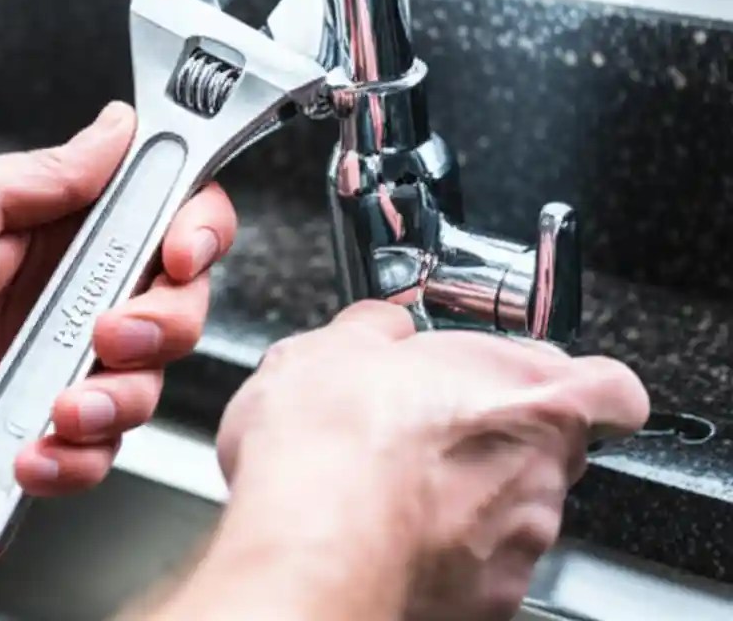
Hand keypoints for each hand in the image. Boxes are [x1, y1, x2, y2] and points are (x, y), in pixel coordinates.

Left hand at [0, 103, 236, 494]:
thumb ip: (57, 175)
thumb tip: (120, 127)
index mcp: (58, 226)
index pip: (166, 215)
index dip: (196, 231)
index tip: (179, 251)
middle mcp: (68, 291)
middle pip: (177, 304)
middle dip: (162, 323)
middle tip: (109, 333)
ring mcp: (55, 359)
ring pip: (146, 384)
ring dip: (119, 399)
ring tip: (62, 405)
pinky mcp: (35, 423)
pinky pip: (94, 451)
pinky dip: (76, 458)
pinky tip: (33, 449)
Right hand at [172, 302, 648, 620]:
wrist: (308, 549)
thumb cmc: (332, 447)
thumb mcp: (333, 345)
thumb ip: (381, 329)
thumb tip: (382, 328)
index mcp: (529, 393)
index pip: (612, 389)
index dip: (576, 385)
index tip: (525, 382)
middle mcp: (543, 471)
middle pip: (549, 449)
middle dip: (491, 438)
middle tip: (422, 429)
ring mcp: (518, 541)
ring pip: (509, 510)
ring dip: (461, 496)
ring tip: (387, 487)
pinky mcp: (486, 599)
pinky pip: (476, 566)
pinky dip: (440, 551)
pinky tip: (384, 533)